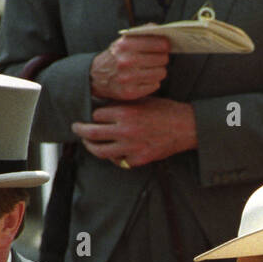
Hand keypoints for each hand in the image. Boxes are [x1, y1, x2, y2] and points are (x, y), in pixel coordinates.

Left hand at [72, 98, 198, 167]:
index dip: (93, 114)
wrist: (186, 127)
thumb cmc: (165, 111)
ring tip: (87, 144)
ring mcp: (130, 148)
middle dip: (80, 130)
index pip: (96, 115)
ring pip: (100, 151)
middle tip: (76, 128)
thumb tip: (102, 106)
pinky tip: (112, 152)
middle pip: (92, 133)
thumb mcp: (142, 100)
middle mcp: (125, 131)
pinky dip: (113, 157)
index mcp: (125, 113)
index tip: (92, 115)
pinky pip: (118, 161)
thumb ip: (122, 104)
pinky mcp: (138, 160)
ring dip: (90, 147)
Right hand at [89, 34, 170, 100]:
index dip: (165, 45)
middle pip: (162, 59)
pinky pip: (155, 85)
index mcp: (126, 45)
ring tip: (150, 69)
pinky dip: (152, 82)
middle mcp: (126, 61)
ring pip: (161, 73)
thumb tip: (161, 30)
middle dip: (162, 58)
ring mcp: (128, 78)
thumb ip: (142, 33)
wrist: (95, 77)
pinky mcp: (130, 92)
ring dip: (158, 71)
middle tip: (157, 59)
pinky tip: (144, 79)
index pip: (159, 44)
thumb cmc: (115, 57)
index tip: (165, 46)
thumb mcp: (124, 40)